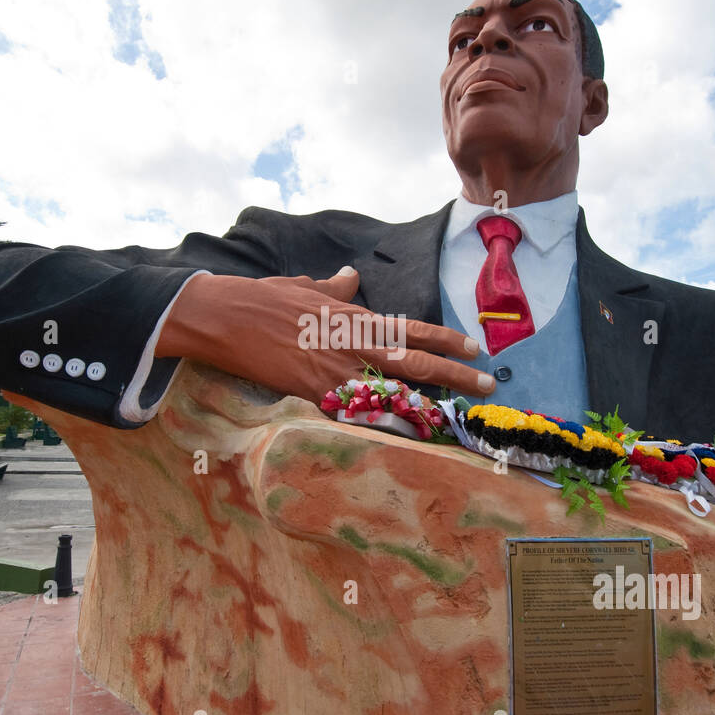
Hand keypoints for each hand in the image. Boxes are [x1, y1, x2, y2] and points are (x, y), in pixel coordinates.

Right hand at [155, 267, 493, 402]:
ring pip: (393, 392)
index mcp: (355, 318)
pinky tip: (404, 438)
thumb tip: (351, 276)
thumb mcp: (304, 287)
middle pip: (415, 362)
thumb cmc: (262, 299)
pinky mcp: (314, 392)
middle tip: (487, 387)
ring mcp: (336, 370)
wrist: (227, 316)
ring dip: (426, 407)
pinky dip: (380, 426)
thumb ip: (334, 289)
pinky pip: (355, 414)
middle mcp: (354, 343)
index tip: (474, 349)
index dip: (446, 341)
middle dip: (455, 375)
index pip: (412, 330)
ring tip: (456, 420)